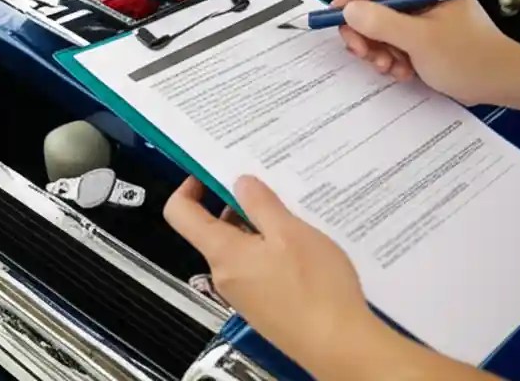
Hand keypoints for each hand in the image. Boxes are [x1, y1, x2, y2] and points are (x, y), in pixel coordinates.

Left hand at [164, 175, 379, 369]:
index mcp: (222, 252)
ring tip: (294, 219)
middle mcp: (224, 274)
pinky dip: (271, 253)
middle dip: (237, 206)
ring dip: (260, 230)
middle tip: (270, 190)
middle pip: (213, 230)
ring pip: (240, 250)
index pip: (180, 213)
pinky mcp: (263, 307)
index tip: (210, 173)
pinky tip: (302, 251)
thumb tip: (239, 182)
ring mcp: (243, 294)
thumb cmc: (315, 287)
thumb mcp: (290, 232)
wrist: (339, 345)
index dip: (189, 187)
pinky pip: (257, 269)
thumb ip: (260, 204)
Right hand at [331, 0, 519, 105]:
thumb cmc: (468, 58)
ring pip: (379, 21)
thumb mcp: (420, 41)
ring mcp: (423, 8)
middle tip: (364, 55)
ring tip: (390, 68)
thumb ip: (381, 22)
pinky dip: (391, 55)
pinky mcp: (423, 29)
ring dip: (378, 48)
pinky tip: (403, 71)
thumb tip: (348, 10)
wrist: (503, 83)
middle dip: (366, 30)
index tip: (340, 23)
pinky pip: (392, 36)